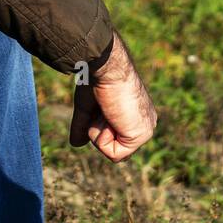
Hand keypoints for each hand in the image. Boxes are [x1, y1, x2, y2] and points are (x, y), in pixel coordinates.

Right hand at [69, 33, 157, 162]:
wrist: (106, 68)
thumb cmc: (97, 79)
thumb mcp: (87, 106)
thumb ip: (83, 126)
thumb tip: (76, 143)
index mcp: (137, 115)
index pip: (116, 139)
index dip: (98, 128)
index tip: (100, 105)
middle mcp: (145, 124)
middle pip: (115, 147)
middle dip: (98, 130)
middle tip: (102, 108)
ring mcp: (145, 131)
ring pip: (113, 153)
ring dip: (99, 133)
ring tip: (106, 109)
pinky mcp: (141, 136)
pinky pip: (115, 155)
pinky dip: (103, 138)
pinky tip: (110, 116)